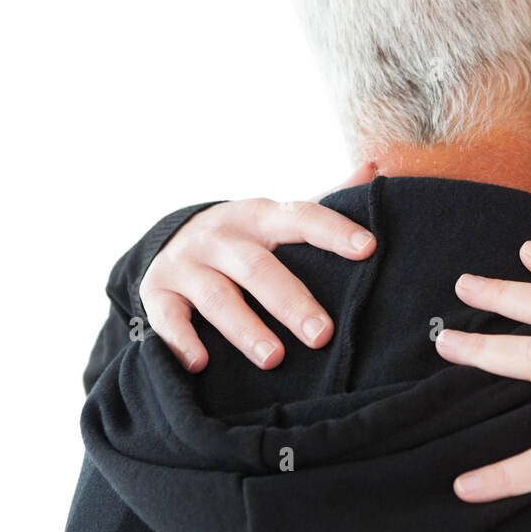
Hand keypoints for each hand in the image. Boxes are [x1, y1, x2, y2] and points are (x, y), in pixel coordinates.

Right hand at [139, 162, 377, 370]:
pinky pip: (167, 318)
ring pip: (217, 297)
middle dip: (291, 302)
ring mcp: (187, 264)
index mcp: (261, 216)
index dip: (334, 231)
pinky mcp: (157, 292)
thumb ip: (324, 201)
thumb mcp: (279, 217)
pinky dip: (181, 341)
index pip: (301, 217)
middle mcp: (222, 237)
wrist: (172, 241)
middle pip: (258, 268)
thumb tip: (373, 167)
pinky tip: (201, 364)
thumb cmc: (247, 238)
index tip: (368, 248)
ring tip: (274, 359)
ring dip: (245, 329)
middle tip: (322, 335)